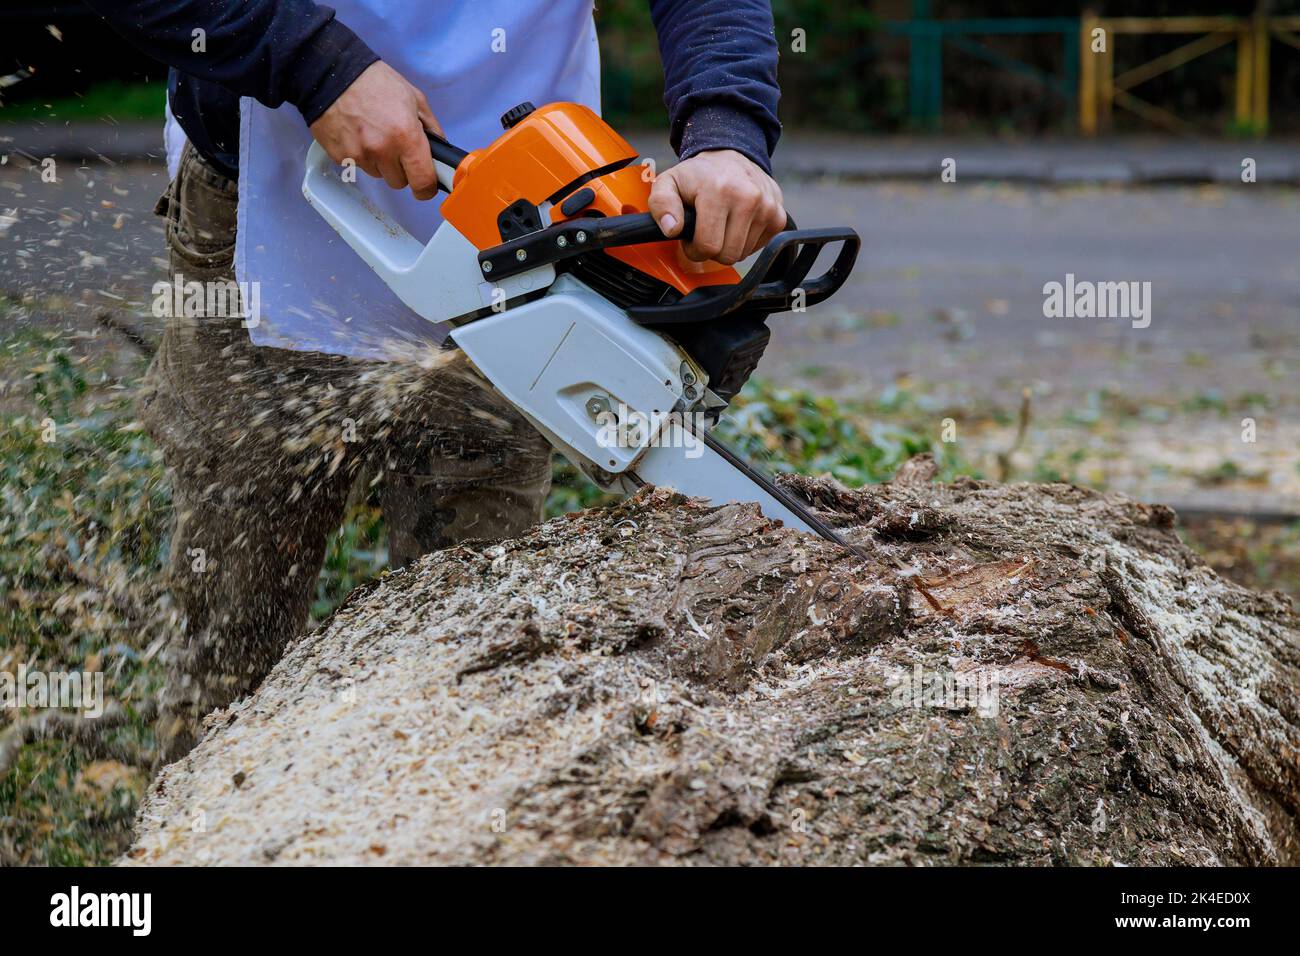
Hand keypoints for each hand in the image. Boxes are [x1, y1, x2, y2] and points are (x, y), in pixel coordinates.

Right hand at [309, 61, 442, 200]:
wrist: (331, 72)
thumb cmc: (372, 81)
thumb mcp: (413, 97)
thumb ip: (431, 127)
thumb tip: (439, 149)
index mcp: (405, 136)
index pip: (422, 182)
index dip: (426, 188)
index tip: (426, 186)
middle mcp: (382, 150)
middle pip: (399, 182)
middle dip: (401, 169)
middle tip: (396, 147)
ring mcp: (359, 155)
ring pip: (378, 175)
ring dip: (380, 162)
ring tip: (373, 135)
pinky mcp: (340, 157)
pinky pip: (358, 167)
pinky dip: (360, 156)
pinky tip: (358, 134)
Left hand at [648, 149, 785, 264]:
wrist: (730, 155)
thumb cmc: (697, 175)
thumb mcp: (669, 183)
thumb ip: (662, 205)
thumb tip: (672, 229)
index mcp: (719, 191)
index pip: (708, 247)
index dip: (694, 249)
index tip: (691, 236)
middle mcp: (748, 198)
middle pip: (727, 255)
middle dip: (712, 249)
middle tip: (706, 230)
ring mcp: (767, 207)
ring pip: (743, 254)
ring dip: (729, 245)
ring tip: (721, 223)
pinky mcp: (778, 216)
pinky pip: (758, 248)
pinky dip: (745, 241)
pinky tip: (738, 222)